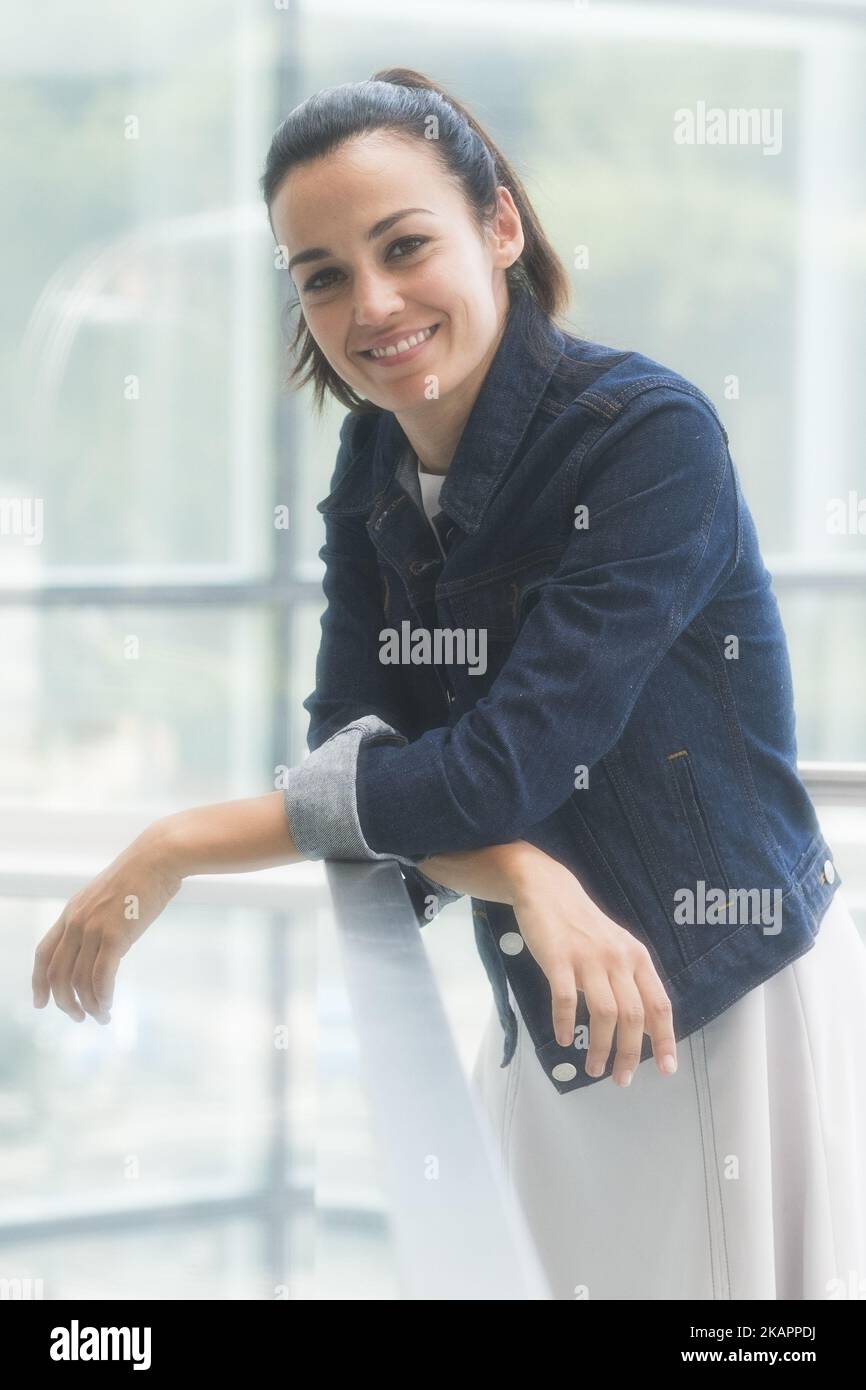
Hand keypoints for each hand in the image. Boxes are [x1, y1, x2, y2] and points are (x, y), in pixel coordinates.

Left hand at [32, 824, 181, 1022]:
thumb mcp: (106, 896)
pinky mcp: (115, 936)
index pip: (43, 954)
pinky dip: (102, 997)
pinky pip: (101, 977)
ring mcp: (93, 929)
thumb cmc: (140, 876)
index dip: (38, 981)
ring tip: (100, 1016)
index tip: (41, 1002)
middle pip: (57, 974)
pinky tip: (108, 1006)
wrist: (157, 858)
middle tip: (78, 1017)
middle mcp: (75, 923)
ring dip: (88, 1004)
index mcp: (71, 912)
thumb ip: (97, 918)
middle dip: (64, 1002)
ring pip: (78, 981)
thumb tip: (104, 942)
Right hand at [510, 854, 676, 1085]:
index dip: (665, 1039)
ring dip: (600, 1047)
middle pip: (632, 1015)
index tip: (667, 1069)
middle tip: (622, 1079)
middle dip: (630, 1054)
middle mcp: (618, 959)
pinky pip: (565, 999)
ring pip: (604, 1012)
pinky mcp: (558, 958)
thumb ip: (633, 984)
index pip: (659, 1005)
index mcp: (637, 958)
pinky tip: (564, 1039)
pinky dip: (566, 1023)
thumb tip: (649, 1028)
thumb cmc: (584, 926)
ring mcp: (588, 958)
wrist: (548, 890)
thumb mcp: (618, 949)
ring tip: (594, 1068)